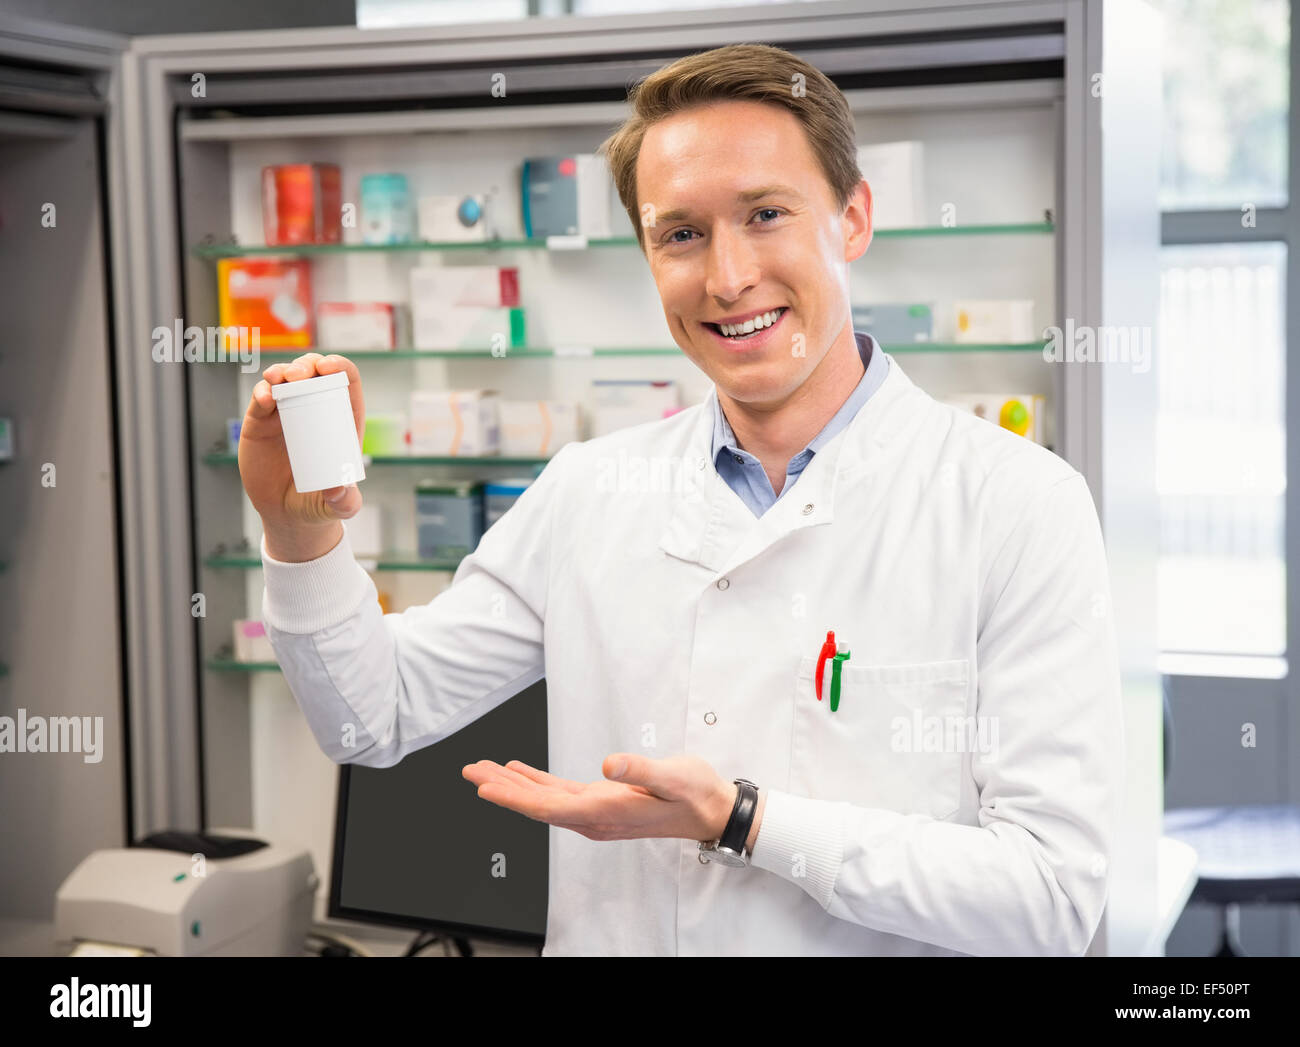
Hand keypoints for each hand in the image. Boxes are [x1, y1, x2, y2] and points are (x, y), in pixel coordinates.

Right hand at [239, 352, 364, 560]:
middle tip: (300, 375)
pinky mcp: (261, 421)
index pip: (345, 381)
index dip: (339, 367)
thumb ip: (344, 502)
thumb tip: (338, 490)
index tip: (329, 367)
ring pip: (285, 378)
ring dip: (282, 371)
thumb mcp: (339, 505)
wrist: (286, 513)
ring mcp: (286, 412)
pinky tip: (265, 398)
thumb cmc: (320, 503)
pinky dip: (262, 392)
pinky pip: (261, 398)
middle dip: (307, 364)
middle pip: (313, 372)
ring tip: (280, 378)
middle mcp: (314, 409)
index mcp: (340, 419)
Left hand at [462, 754, 755, 846]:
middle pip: (537, 805)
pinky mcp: (601, 802)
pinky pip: (559, 795)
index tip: (485, 788)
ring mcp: (596, 812)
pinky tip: (520, 772)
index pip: (549, 807)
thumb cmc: (695, 794)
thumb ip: (641, 771)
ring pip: (544, 799)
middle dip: (501, 788)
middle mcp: (594, 817)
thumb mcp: (673, 777)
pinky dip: (535, 783)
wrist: (711, 810)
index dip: (515, 797)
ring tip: (484, 769)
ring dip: (513, 785)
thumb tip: (609, 764)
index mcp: (606, 812)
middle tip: (470, 771)